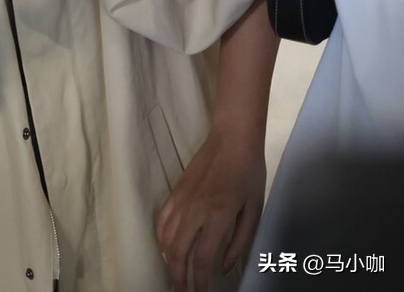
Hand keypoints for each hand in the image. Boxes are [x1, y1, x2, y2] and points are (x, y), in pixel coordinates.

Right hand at [155, 127, 265, 291]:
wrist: (232, 137)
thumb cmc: (249, 173)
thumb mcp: (254, 210)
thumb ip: (239, 242)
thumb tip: (224, 267)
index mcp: (218, 216)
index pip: (202, 258)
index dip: (201, 283)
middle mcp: (195, 210)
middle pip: (178, 253)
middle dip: (179, 278)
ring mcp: (182, 199)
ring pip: (165, 238)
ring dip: (169, 261)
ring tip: (176, 274)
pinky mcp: (175, 190)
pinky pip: (161, 219)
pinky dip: (161, 238)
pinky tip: (167, 248)